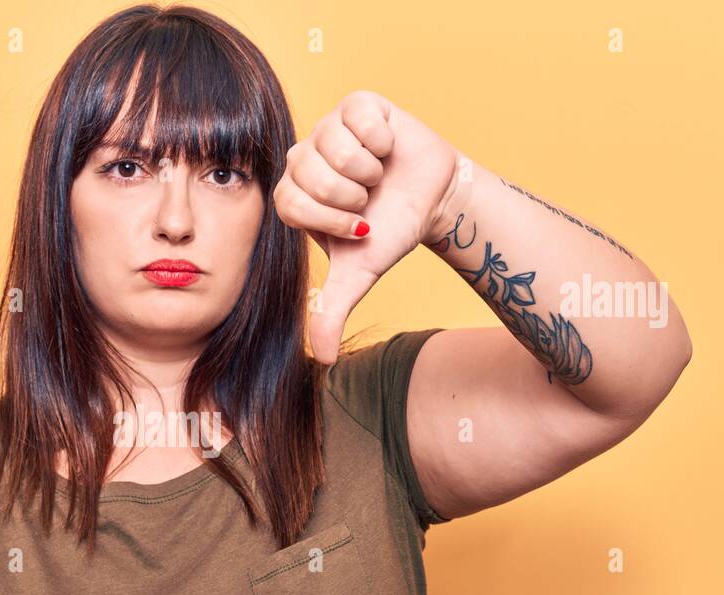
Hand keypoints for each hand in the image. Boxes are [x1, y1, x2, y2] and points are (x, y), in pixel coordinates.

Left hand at [274, 90, 461, 363]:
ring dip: (368, 170)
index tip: (358, 227)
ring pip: (335, 146)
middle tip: (369, 200)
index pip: (290, 202)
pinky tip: (387, 150)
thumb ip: (333, 312)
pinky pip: (358, 117)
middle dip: (351, 196)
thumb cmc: (388, 233)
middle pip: (311, 174)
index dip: (329, 218)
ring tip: (378, 177)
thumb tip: (322, 360)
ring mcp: (327, 128)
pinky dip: (381, 140)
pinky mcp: (357, 104)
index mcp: (292, 195)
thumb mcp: (359, 276)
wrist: (433, 201)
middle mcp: (303, 158)